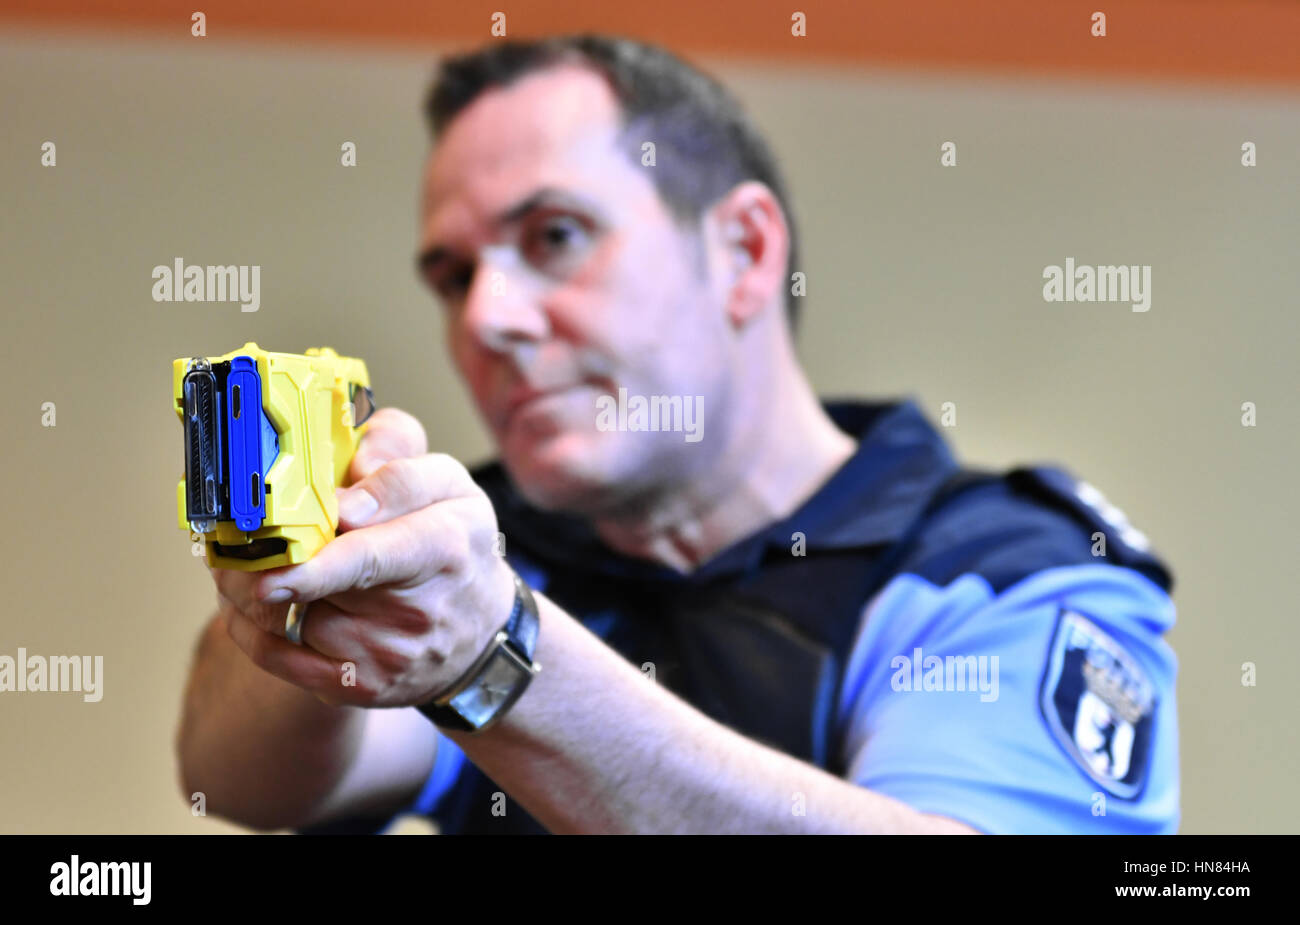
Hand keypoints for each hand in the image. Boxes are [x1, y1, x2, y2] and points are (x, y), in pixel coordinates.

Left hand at [211, 407, 515, 707]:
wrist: (479, 632)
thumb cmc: (456, 546)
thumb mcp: (448, 486)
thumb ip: (398, 465)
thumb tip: (344, 496)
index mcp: (442, 546)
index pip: (372, 557)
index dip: (316, 567)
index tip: (271, 570)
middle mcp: (416, 610)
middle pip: (315, 588)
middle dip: (263, 562)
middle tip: (232, 536)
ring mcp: (386, 655)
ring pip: (289, 623)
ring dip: (249, 591)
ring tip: (243, 560)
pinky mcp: (359, 687)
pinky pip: (281, 660)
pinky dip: (251, 629)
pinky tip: (250, 601)